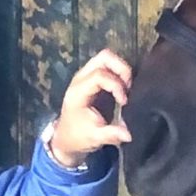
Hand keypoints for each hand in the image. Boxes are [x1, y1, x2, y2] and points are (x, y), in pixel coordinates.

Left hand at [48, 49, 132, 167]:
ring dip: (121, 68)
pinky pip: (107, 65)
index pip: (99, 75)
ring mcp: (85, 75)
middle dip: (121, 68)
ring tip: (127, 87)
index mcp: (78, 92)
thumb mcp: (94, 138)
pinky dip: (118, 71)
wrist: (66, 138)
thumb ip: (111, 134)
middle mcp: (80, 79)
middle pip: (104, 57)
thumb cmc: (78, 137)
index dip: (116, 85)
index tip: (124, 102)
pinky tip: (123, 87)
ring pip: (106, 57)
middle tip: (129, 86)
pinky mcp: (92, 77)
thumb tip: (128, 135)